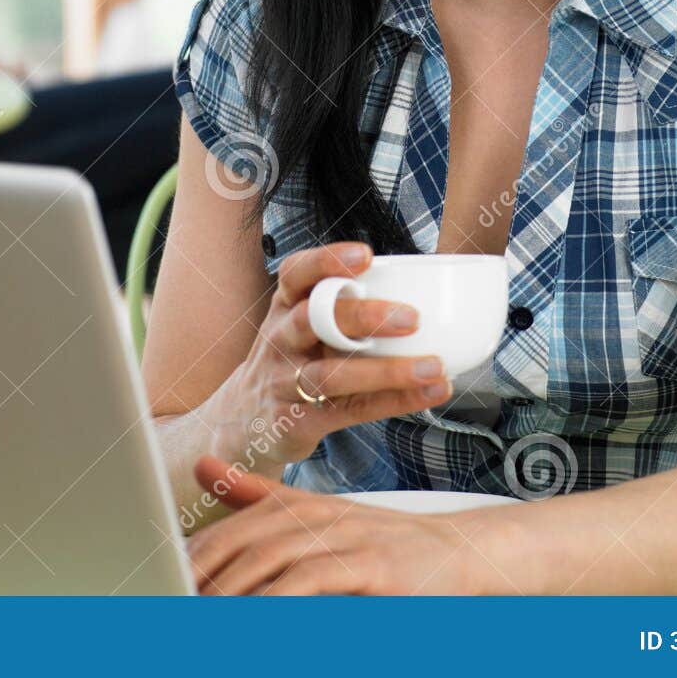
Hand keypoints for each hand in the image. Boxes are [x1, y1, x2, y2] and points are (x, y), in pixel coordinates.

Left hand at [186, 455, 492, 593]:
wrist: (458, 554)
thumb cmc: (383, 546)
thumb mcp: (316, 515)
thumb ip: (256, 496)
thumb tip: (202, 467)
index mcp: (300, 506)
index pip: (233, 530)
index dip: (196, 558)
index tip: (166, 582)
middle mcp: (319, 516)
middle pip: (246, 545)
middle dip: (206, 578)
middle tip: (174, 600)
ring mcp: (347, 540)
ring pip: (274, 562)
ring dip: (234, 592)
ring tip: (203, 613)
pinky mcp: (373, 566)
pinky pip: (314, 582)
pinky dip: (280, 600)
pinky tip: (259, 614)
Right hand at [210, 242, 452, 474]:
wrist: (244, 422)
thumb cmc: (293, 360)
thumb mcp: (300, 326)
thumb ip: (340, 306)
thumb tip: (423, 285)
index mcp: (284, 308)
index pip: (295, 274)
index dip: (327, 261)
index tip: (365, 255)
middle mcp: (280, 341)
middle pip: (313, 320)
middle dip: (363, 316)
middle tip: (412, 317)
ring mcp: (284, 383)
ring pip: (332, 374)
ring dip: (387, 371)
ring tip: (432, 366)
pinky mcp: (296, 422)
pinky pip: (348, 410)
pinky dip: (393, 401)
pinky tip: (429, 393)